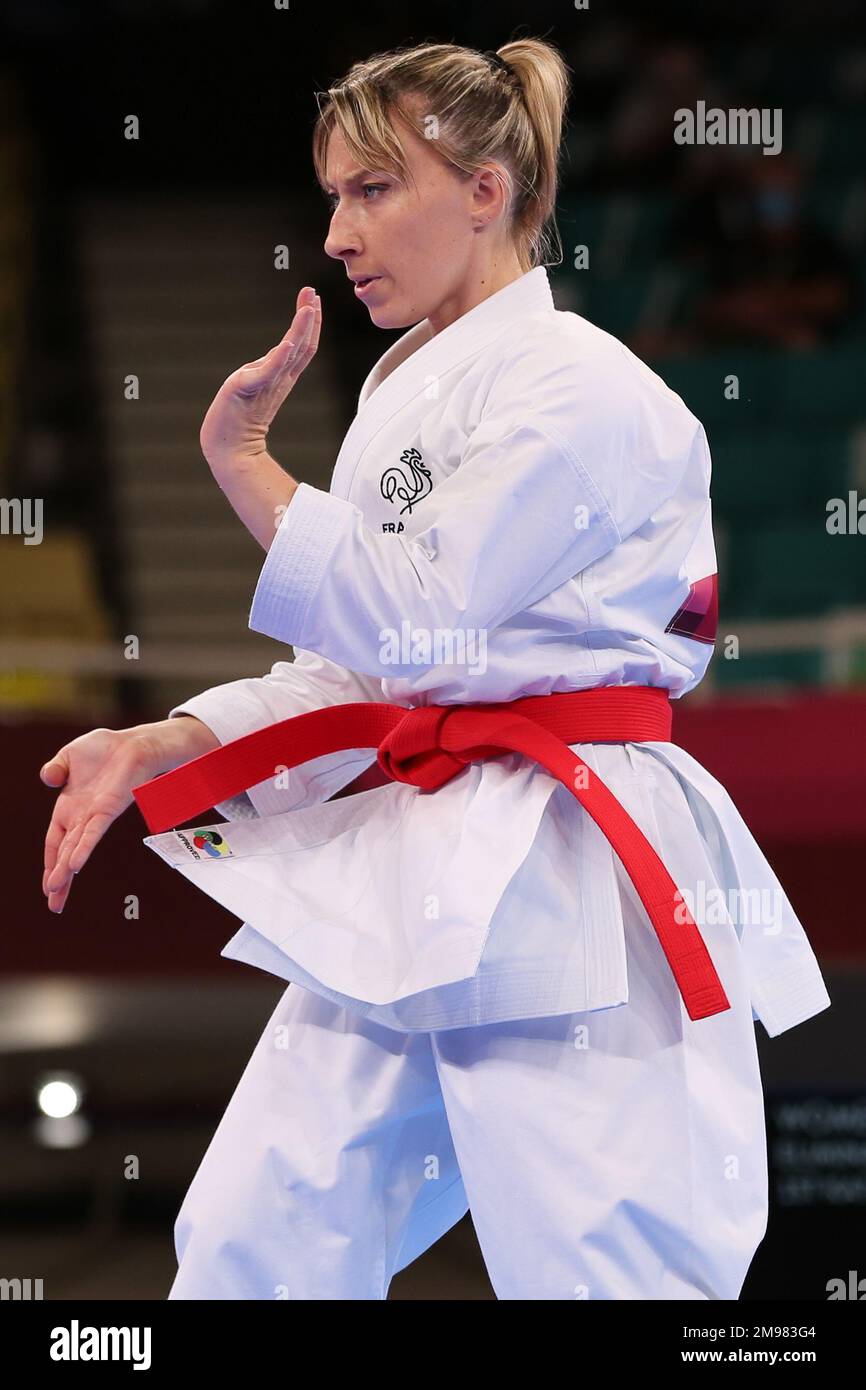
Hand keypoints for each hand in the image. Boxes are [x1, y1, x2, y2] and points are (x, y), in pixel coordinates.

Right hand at [40, 727, 162, 912]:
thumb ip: (55, 769)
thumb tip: (48, 778)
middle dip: (58, 879)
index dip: (49, 863)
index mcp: (69, 809)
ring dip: (65, 870)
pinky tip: (74, 866)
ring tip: (57, 892)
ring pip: (76, 848)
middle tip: (54, 905)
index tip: (47, 887)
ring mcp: (95, 815)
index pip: (54, 842)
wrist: (132, 743)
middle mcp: (81, 817)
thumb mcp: (68, 757)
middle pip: (64, 853)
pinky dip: (82, 848)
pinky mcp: (109, 808)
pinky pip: (92, 832)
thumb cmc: (105, 751)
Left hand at [199, 285, 321, 471]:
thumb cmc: (237, 423)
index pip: (302, 347)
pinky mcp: (249, 389)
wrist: (228, 450)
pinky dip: (278, 358)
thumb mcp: (255, 386)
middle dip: (309, 318)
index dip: (310, 324)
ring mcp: (266, 384)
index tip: (313, 299)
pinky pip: (268, 372)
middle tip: (314, 292)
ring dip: (300, 329)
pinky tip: (286, 344)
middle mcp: (278, 380)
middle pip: (302, 345)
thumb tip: (280, 352)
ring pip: (290, 353)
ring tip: (309, 308)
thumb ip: (267, 368)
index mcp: (281, 378)